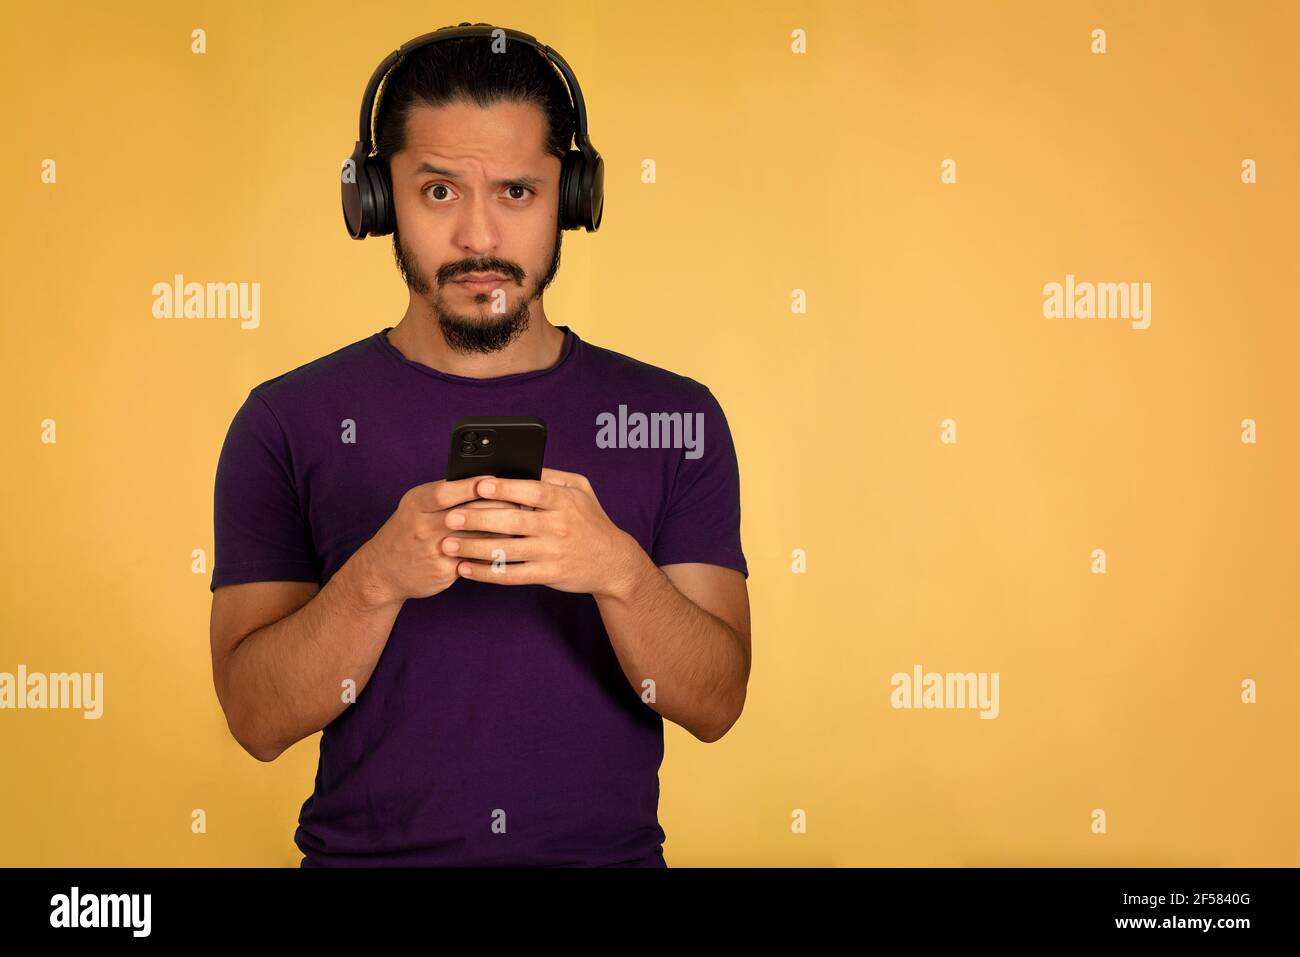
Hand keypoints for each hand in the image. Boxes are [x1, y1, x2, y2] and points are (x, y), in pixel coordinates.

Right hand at [355, 475, 512, 604]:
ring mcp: (433, 550)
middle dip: (499, 507)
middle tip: (524, 501)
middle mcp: (424, 526)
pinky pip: (475, 560)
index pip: (447, 491)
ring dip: (503, 531)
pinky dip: (494, 552)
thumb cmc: (408, 530)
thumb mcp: (416, 505)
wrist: (382, 570)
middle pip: (468, 513)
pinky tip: (512, 548)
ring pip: (476, 537)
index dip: (473, 486)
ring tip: (525, 523)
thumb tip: (485, 481)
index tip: (497, 480)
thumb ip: (445, 494)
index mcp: (418, 503)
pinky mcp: (443, 571)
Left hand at [440, 467, 644, 597]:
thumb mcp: (580, 489)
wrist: (612, 561)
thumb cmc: (591, 521)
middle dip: (477, 519)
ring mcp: (551, 553)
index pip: (531, 491)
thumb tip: (518, 462)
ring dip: (473, 548)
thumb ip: (550, 476)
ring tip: (447, 545)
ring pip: (506, 551)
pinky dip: (485, 573)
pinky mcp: (547, 575)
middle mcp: (557, 526)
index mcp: (563, 501)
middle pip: (512, 522)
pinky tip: (465, 569)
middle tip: (449, 517)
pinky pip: (510, 575)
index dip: (504, 488)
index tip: (478, 485)